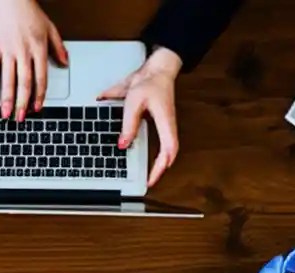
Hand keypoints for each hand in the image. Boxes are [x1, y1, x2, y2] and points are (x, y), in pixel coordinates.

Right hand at [0, 0, 66, 120]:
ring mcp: (7, 51)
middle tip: (21, 117)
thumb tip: (65, 63)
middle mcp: (23, 51)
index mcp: (38, 48)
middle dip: (22, 102)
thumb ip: (58, 47)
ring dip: (7, 99)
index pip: (40, 77)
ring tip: (6, 113)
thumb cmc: (30, 13)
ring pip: (8, 79)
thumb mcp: (50, 28)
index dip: (39, 94)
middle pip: (24, 82)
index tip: (37, 107)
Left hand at [98, 47, 181, 186]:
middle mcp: (168, 125)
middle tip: (151, 182)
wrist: (157, 69)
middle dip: (162, 169)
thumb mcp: (133, 102)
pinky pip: (163, 141)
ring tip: (152, 175)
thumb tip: (123, 144)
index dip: (161, 166)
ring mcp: (166, 124)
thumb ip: (128, 124)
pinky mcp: (161, 122)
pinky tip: (151, 159)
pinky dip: (159, 153)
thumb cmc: (149, 81)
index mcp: (165, 120)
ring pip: (168, 148)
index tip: (153, 178)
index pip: (168, 148)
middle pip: (170, 152)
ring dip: (161, 162)